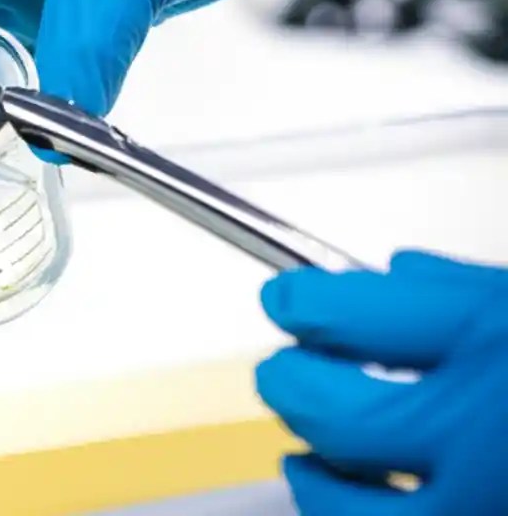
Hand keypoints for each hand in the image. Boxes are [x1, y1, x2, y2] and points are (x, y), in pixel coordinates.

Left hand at [258, 250, 507, 514]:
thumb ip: (469, 291)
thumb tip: (399, 276)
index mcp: (489, 335)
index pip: (341, 311)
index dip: (298, 302)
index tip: (285, 299)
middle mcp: (477, 422)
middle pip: (331, 411)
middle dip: (291, 386)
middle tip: (281, 371)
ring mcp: (484, 496)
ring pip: (348, 501)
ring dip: (314, 472)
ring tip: (301, 454)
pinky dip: (359, 514)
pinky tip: (356, 502)